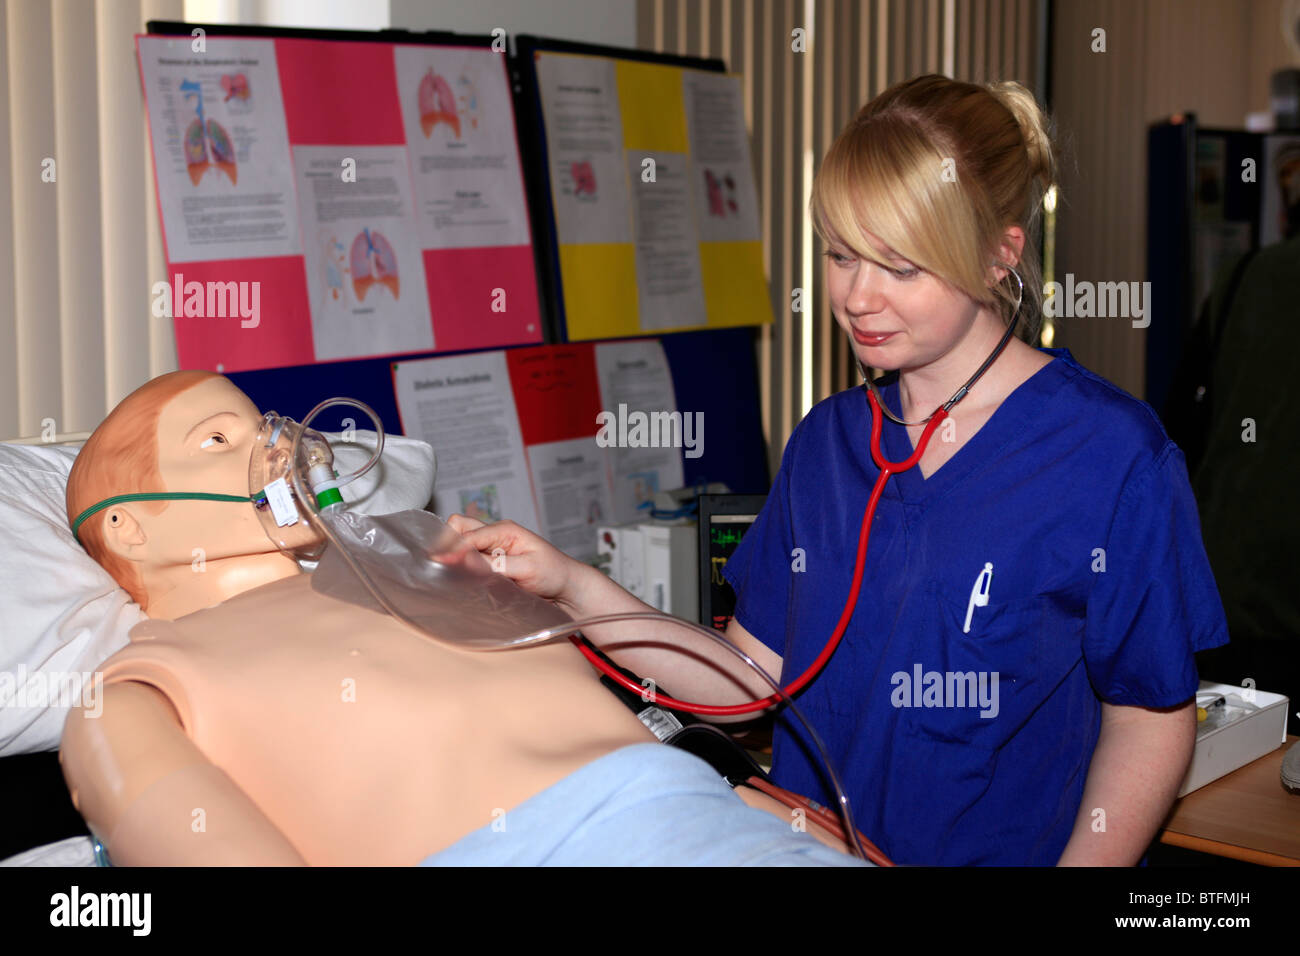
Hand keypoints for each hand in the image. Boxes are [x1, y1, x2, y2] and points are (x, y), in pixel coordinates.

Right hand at [444, 514, 585, 608]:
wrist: (567, 587)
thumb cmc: (553, 573)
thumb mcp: (527, 568)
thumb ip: (497, 565)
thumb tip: (468, 563)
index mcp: (505, 530)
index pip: (470, 535)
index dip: (454, 550)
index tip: (440, 563)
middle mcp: (495, 535)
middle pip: (459, 527)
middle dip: (447, 541)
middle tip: (442, 563)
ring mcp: (491, 548)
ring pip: (460, 541)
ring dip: (453, 553)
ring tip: (448, 571)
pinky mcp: (490, 563)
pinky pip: (467, 558)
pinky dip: (459, 565)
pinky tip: (459, 577)